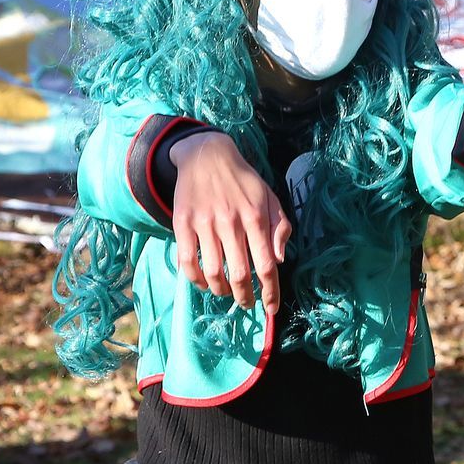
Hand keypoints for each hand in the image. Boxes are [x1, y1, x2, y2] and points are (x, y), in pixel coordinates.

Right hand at [169, 131, 291, 314]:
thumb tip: (278, 260)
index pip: (266, 265)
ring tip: (226, 291)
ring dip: (221, 290)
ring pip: (213, 272)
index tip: (271, 308)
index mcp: (255, 217)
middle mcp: (231, 222)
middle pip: (240, 274)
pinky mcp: (182, 223)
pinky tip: (204, 282)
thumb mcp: (270, 198)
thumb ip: (280, 227)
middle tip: (247, 303)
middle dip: (245, 297)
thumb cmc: (243, 181)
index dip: (270, 292)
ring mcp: (205, 223)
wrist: (208, 155)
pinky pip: (187, 261)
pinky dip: (195, 279)